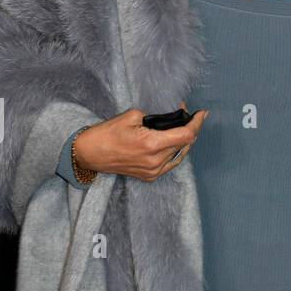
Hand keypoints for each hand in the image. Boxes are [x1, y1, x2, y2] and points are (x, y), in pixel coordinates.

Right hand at [73, 101, 208, 182]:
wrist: (89, 154)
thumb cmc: (108, 133)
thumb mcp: (133, 116)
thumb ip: (157, 117)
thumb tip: (173, 116)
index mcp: (152, 144)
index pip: (186, 135)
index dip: (197, 123)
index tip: (202, 113)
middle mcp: (155, 161)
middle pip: (184, 143)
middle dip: (189, 127)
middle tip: (186, 114)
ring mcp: (152, 171)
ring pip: (179, 153)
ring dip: (183, 140)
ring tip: (181, 127)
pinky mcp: (149, 176)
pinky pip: (171, 163)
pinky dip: (176, 151)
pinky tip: (175, 142)